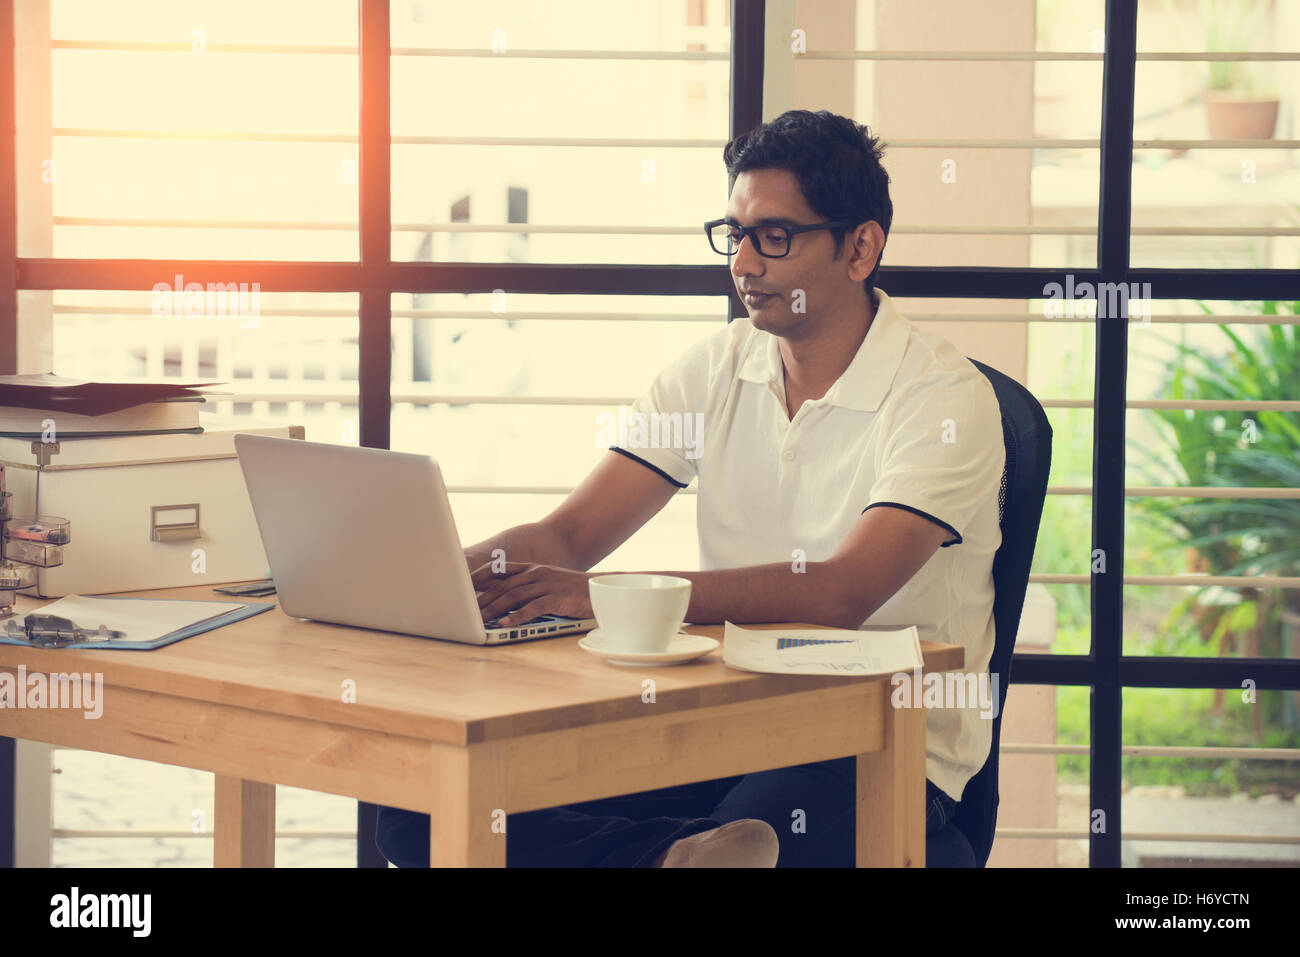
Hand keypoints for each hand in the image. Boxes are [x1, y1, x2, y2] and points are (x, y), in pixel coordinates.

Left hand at [470, 561, 594, 626]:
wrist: (601, 589)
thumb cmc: (571, 590)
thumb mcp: (546, 583)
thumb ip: (526, 588)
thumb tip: (502, 601)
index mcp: (531, 569)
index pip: (498, 570)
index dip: (478, 577)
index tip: (460, 586)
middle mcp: (536, 573)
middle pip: (502, 586)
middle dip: (482, 600)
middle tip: (464, 612)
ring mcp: (547, 584)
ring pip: (514, 596)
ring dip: (494, 609)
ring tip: (479, 621)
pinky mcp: (557, 597)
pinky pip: (533, 607)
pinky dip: (518, 616)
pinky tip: (506, 624)